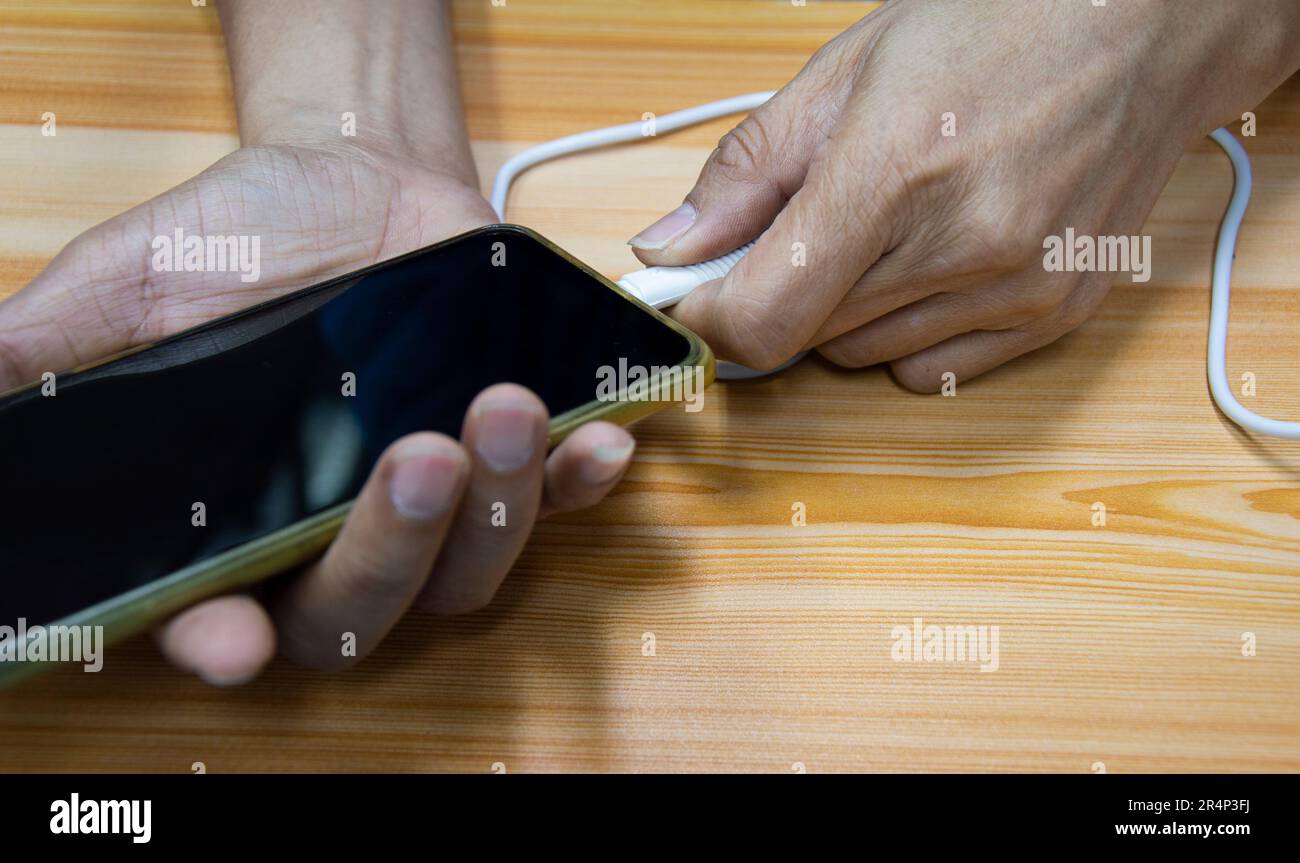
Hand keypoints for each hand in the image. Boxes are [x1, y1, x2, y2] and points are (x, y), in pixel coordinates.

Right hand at [0, 140, 636, 683]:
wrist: (348, 179)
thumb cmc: (235, 240)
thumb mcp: (125, 284)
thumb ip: (48, 354)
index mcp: (234, 524)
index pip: (218, 618)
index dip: (221, 643)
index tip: (228, 636)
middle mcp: (332, 537)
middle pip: (360, 607)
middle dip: (389, 551)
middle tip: (414, 458)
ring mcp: (431, 505)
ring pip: (467, 571)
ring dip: (493, 509)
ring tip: (499, 411)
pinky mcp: (511, 460)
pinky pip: (557, 500)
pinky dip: (581, 482)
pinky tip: (599, 441)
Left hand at [630, 0, 1299, 389]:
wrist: (1147, 25)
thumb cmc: (999, 25)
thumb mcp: (846, 73)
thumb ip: (747, 173)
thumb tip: (669, 249)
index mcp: (893, 174)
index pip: (764, 315)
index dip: (708, 318)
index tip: (691, 298)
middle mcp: (962, 249)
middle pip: (806, 337)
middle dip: (776, 293)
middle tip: (797, 229)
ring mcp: (1016, 291)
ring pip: (863, 356)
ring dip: (843, 311)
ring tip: (884, 227)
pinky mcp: (1055, 315)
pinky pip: (932, 368)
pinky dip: (905, 332)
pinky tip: (932, 263)